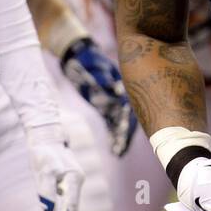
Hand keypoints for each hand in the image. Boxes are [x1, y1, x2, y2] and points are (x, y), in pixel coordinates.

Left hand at [29, 140, 83, 210]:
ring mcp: (72, 181)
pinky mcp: (65, 181)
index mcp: (75, 179)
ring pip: (69, 205)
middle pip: (72, 208)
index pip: (72, 206)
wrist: (45, 136)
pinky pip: (65, 199)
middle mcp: (77, 181)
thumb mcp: (44, 171)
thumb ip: (46, 190)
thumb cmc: (44, 153)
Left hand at [61, 37, 136, 156]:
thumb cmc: (91, 61)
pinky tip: (115, 149)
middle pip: (125, 119)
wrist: (82, 58)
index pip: (127, 107)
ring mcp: (113, 104)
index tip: (126, 133)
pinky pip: (111, 124)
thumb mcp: (97, 67)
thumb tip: (114, 89)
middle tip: (122, 149)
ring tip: (119, 153)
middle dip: (124, 135)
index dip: (127, 122)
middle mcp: (120, 98)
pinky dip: (113, 135)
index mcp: (121, 89)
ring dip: (120, 138)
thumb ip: (104, 79)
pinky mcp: (105, 108)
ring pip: (119, 124)